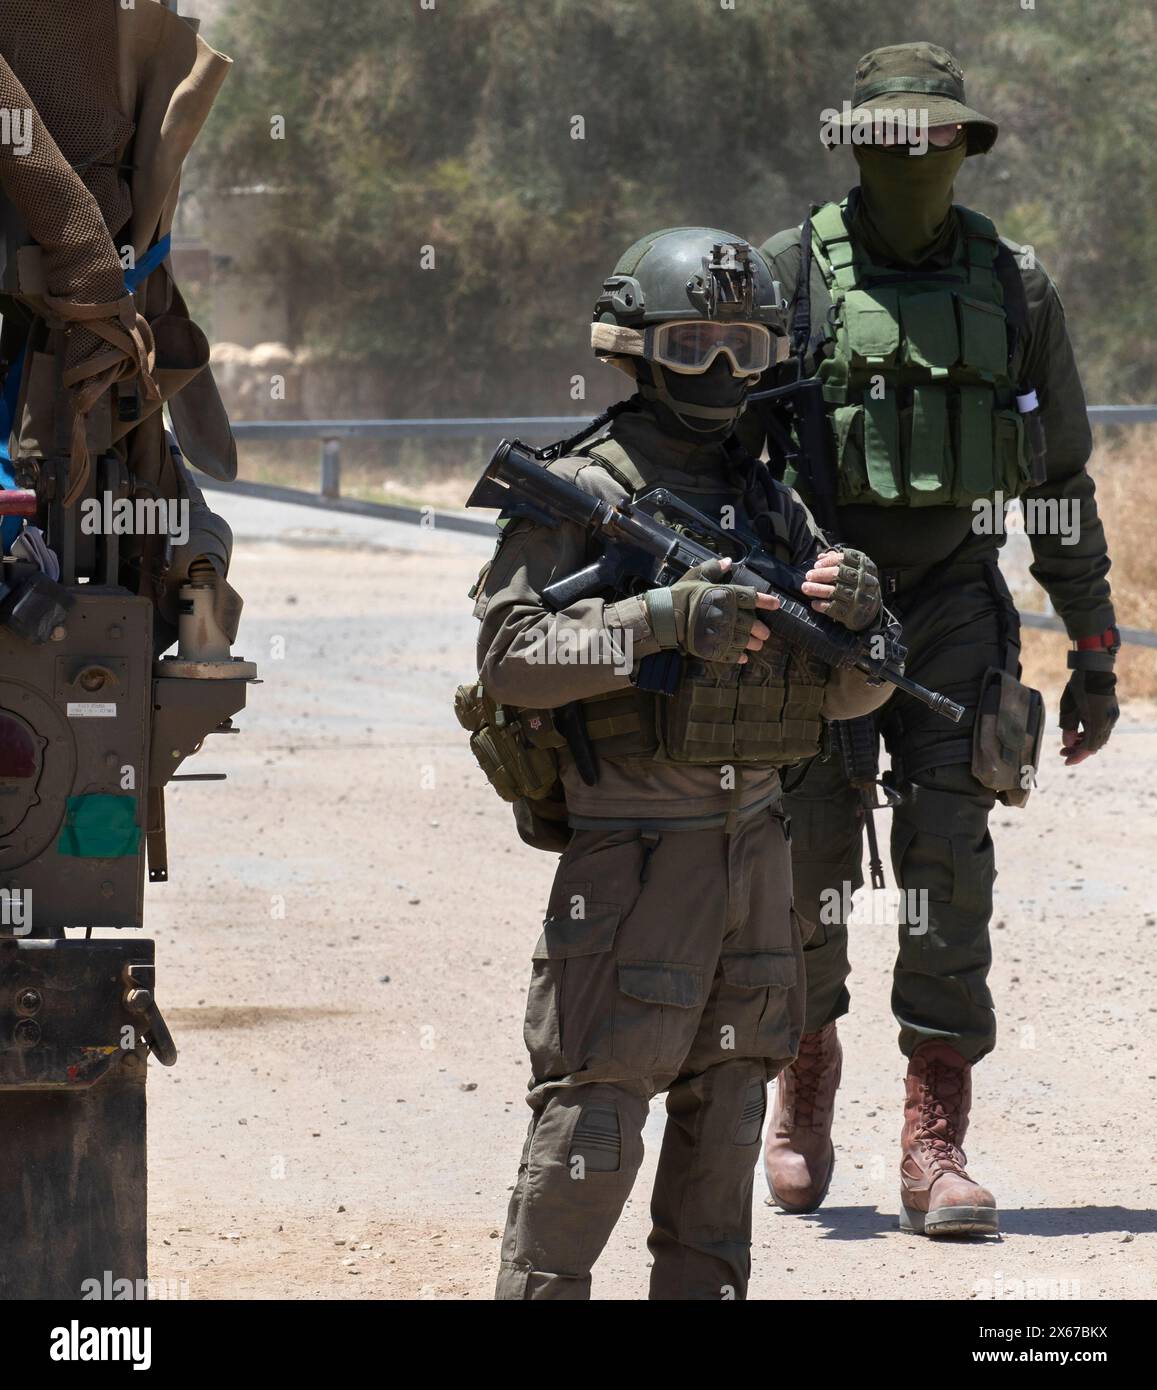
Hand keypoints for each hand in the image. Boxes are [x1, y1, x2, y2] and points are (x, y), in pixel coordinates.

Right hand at [647, 556, 780, 664]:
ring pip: (745, 641)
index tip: (776, 605)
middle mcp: (728, 615)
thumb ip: (714, 568)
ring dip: (753, 644)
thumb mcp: (696, 576)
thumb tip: (728, 561)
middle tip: (765, 633)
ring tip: (757, 645)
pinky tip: (744, 657)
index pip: (752, 597)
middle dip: (762, 629)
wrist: (665, 617)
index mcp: (726, 595)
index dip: (766, 601)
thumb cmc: (681, 594)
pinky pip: (731, 654)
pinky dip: (739, 657)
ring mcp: (722, 633)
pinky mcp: (714, 647)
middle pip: (752, 624)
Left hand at [803, 547, 880, 630]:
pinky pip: (834, 608)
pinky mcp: (852, 612)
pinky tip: (814, 603)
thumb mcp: (856, 569)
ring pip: (835, 591)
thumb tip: (821, 557)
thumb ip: (839, 561)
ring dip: (817, 589)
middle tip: (808, 575)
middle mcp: (863, 581)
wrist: (871, 610)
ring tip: (805, 587)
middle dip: (821, 574)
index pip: (846, 559)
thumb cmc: (859, 584)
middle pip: (839, 574)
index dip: (829, 561)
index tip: (816, 564)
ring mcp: (858, 597)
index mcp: (865, 567)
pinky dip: (822, 605)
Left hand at [1058, 668, 1117, 765]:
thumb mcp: (1068, 707)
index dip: (1077, 756)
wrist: (1095, 669)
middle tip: (1062, 752)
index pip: (1089, 747)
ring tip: (1069, 743)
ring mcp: (1112, 717)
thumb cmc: (1079, 686)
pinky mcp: (1111, 712)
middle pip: (1095, 744)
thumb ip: (1068, 727)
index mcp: (1098, 722)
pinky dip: (1091, 734)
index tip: (1066, 761)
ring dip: (1084, 742)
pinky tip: (1080, 733)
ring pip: (1099, 737)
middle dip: (1078, 750)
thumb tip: (1068, 743)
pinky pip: (1102, 729)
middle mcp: (1108, 722)